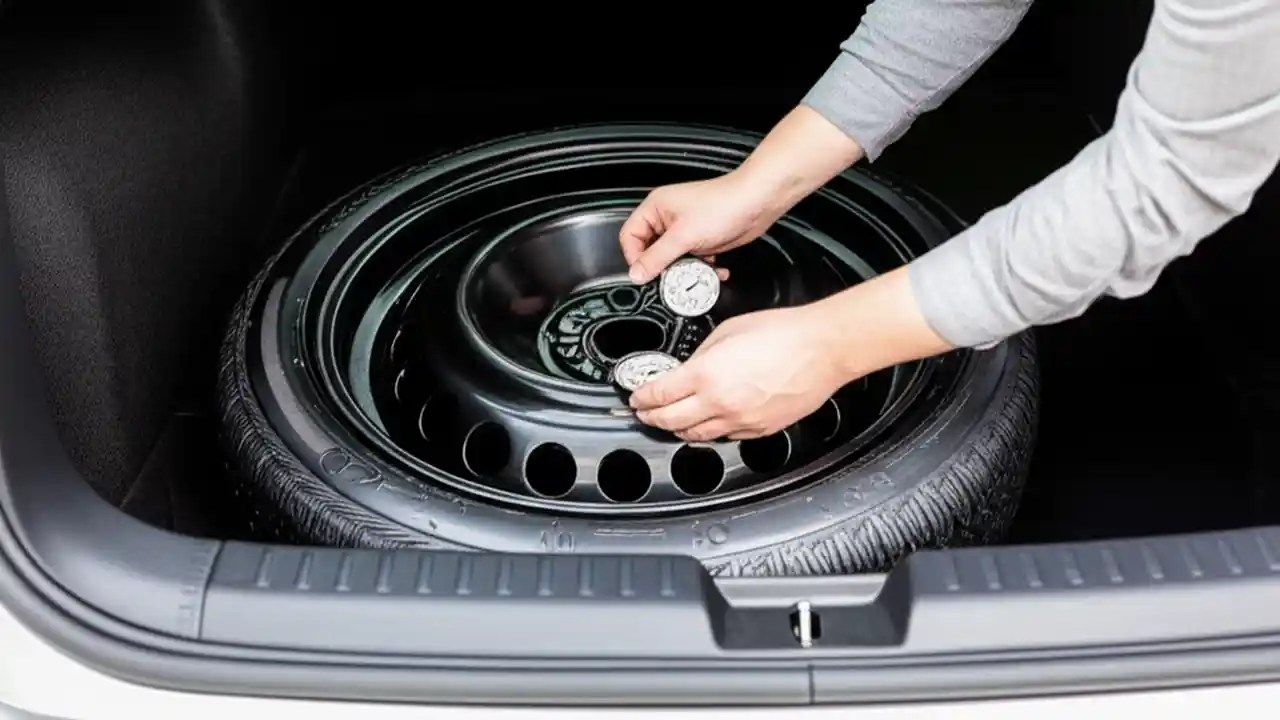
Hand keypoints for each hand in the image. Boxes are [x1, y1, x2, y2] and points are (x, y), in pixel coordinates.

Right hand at [618, 106, 866, 283]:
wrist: (756, 202)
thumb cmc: (723, 205)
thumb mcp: (684, 236)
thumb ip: (657, 258)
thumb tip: (637, 274)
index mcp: (655, 208)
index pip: (630, 237)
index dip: (635, 257)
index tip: (647, 273)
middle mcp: (667, 217)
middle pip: (651, 251)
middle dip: (664, 267)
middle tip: (672, 277)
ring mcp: (685, 229)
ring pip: (673, 259)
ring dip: (685, 270)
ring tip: (695, 273)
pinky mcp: (701, 239)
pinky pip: (692, 260)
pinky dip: (701, 268)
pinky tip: (712, 269)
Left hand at [630, 305, 848, 440]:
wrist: (822, 349)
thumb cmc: (783, 334)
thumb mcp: (728, 331)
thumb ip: (701, 354)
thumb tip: (688, 368)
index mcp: (706, 374)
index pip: (660, 394)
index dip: (642, 397)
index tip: (636, 397)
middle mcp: (720, 403)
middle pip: (670, 421)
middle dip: (651, 417)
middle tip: (643, 412)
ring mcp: (740, 421)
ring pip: (696, 436)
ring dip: (677, 428)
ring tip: (670, 420)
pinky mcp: (759, 430)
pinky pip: (725, 437)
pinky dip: (709, 432)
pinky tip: (706, 423)